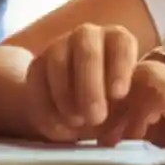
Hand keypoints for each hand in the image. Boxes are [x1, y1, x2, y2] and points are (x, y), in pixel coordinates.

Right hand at [23, 23, 138, 141]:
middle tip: (96, 116)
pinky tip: (59, 127)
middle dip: (90, 84)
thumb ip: (128, 106)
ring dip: (67, 95)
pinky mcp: (36, 65)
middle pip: (88, 51)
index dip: (120, 67)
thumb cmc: (113, 104)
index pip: (121, 43)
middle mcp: (87, 36)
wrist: (77, 109)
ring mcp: (59, 46)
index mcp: (116, 40)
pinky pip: (37, 81)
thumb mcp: (127, 105)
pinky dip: (46, 106)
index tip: (119, 94)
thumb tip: (127, 115)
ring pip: (58, 61)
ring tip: (77, 122)